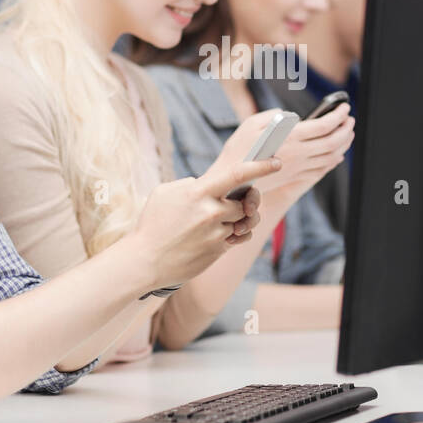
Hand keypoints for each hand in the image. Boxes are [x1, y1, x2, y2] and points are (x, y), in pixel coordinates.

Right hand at [130, 157, 279, 291]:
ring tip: (225, 220)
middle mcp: (212, 212)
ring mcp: (216, 233)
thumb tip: (207, 184)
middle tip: (239, 201)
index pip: (238, 174)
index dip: (261, 166)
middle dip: (244, 201)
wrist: (145, 260)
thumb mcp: (165, 192)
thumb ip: (190, 184)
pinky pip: (238, 239)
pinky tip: (223, 234)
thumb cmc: (152, 224)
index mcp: (199, 192)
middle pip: (246, 201)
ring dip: (239, 219)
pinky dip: (235, 235)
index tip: (277, 162)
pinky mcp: (218, 251)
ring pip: (244, 222)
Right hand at [216, 104, 353, 199]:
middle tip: (350, 119)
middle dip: (347, 129)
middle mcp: (299, 154)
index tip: (345, 107)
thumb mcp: (250, 124)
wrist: (231, 183)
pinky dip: (334, 160)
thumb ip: (273, 116)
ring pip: (332, 156)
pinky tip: (337, 154)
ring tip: (348, 133)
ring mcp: (299, 168)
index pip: (324, 125)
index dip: (339, 115)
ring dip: (344, 144)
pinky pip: (323, 169)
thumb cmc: (238, 151)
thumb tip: (290, 116)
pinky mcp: (296, 178)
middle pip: (333, 141)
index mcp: (290, 137)